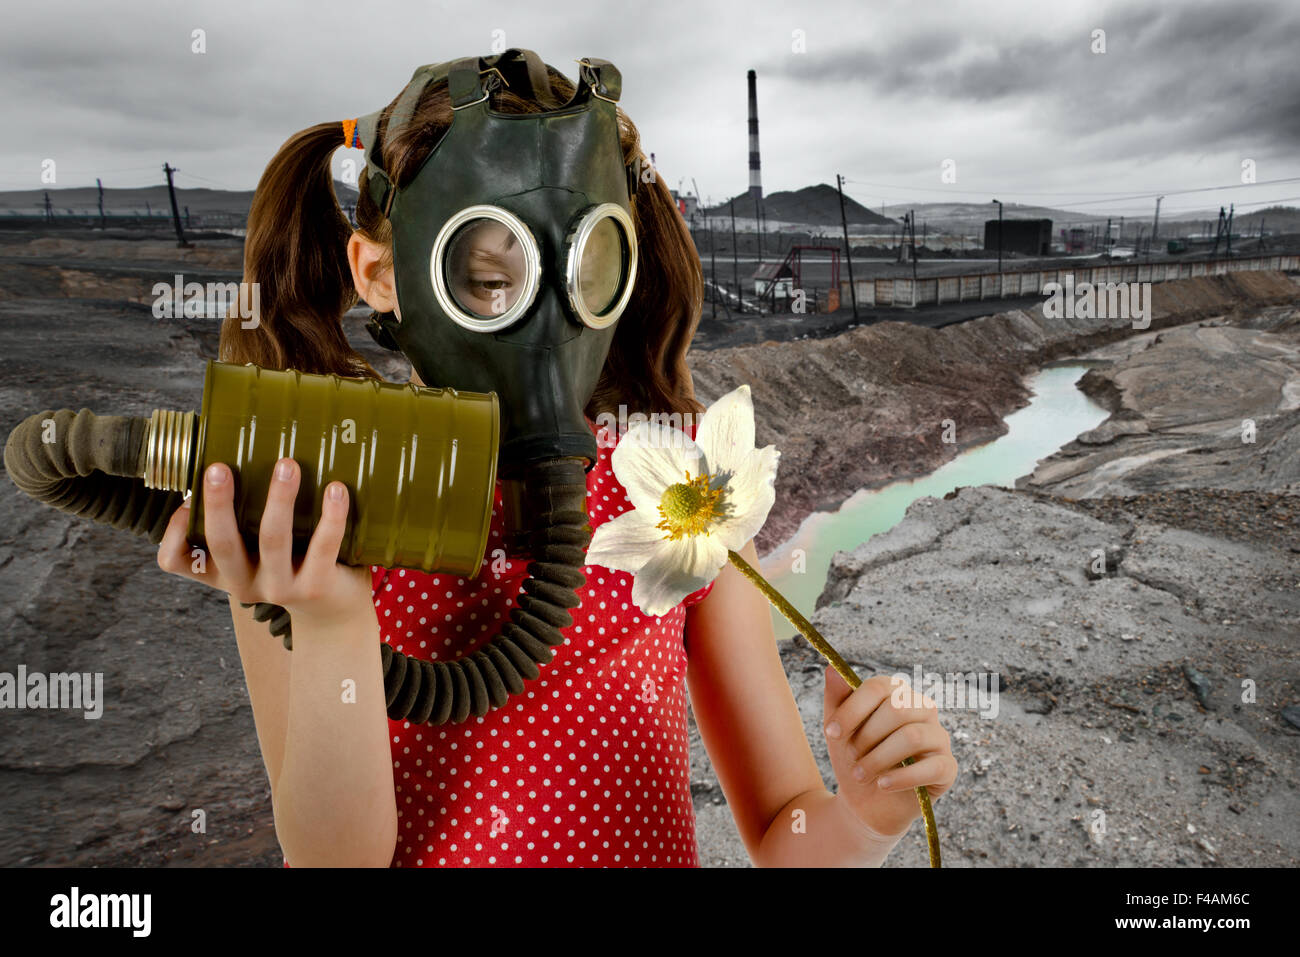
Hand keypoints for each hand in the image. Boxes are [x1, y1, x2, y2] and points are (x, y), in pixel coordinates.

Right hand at [157, 458, 373, 630]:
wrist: (333, 613)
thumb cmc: (292, 565)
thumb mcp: (258, 551)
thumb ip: (244, 519)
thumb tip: (244, 452)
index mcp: (222, 572)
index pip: (176, 561)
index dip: (174, 531)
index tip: (185, 498)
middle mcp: (243, 584)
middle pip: (222, 544)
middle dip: (218, 505)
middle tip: (218, 468)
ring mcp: (280, 588)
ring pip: (273, 540)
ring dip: (278, 499)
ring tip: (287, 465)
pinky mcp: (316, 586)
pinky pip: (323, 547)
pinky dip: (330, 516)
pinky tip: (336, 489)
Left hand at [822, 668, 957, 839]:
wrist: (865, 801)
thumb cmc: (854, 757)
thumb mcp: (838, 729)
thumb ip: (836, 698)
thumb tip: (831, 667)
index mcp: (897, 693)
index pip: (878, 687)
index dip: (852, 709)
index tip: (831, 733)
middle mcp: (923, 709)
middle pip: (898, 709)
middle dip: (867, 736)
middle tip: (852, 756)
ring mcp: (938, 737)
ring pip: (913, 737)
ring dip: (879, 759)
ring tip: (861, 774)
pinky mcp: (947, 767)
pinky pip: (932, 767)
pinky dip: (902, 778)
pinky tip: (882, 785)